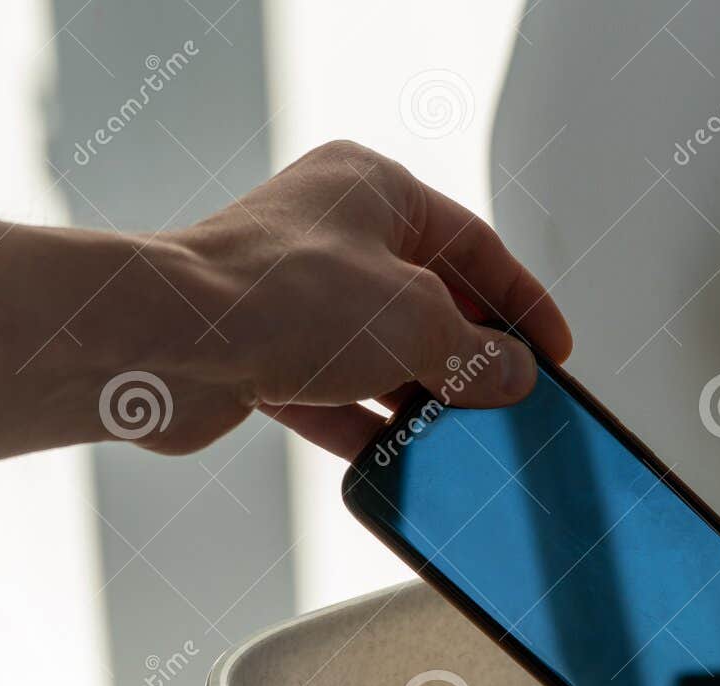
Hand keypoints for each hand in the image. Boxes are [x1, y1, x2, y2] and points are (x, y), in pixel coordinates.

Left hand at [149, 140, 572, 459]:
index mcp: (374, 189)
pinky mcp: (260, 355)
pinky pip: (333, 395)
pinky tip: (404, 461)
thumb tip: (513, 375)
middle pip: (428, 300)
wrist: (164, 342)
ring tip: (468, 440)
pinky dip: (368, 428)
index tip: (555, 350)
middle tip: (516, 402)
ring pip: (380, 354)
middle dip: (471, 356)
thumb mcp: (414, 322)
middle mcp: (332, 234)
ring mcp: (293, 296)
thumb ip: (475, 353)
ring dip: (422, 399)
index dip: (521, 301)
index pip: (472, 243)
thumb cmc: (278, 296)